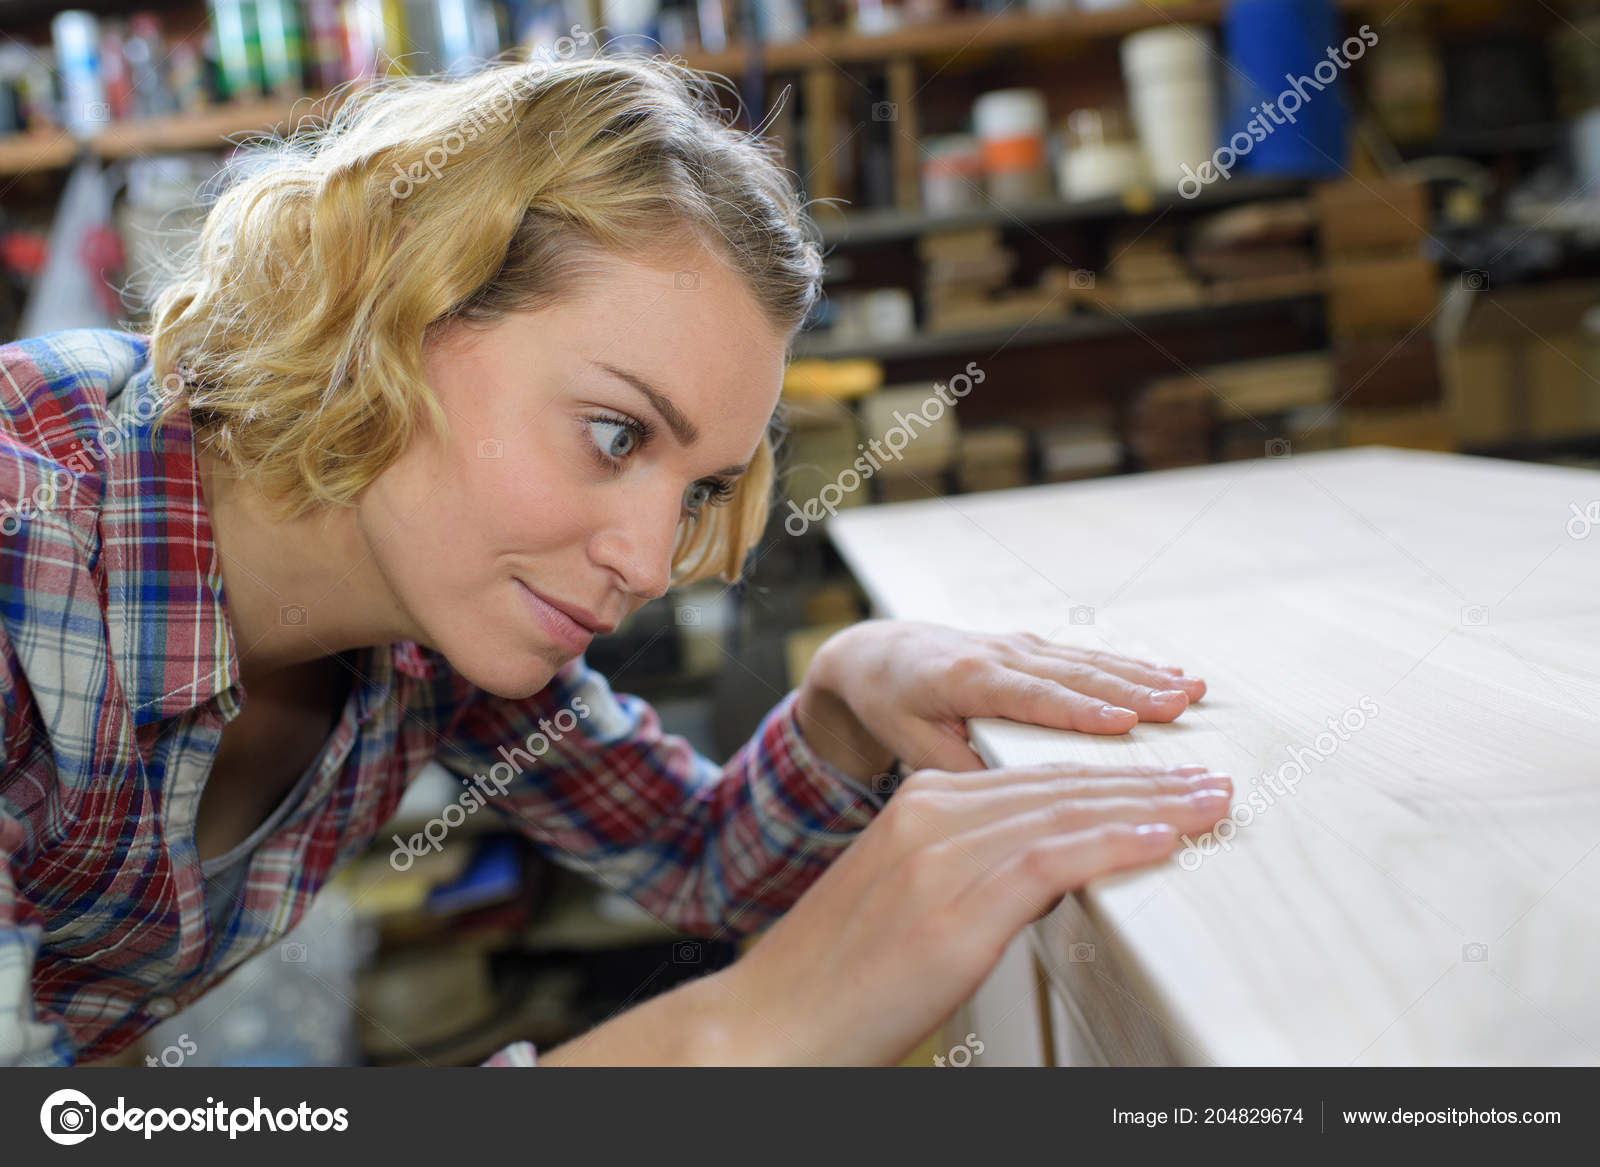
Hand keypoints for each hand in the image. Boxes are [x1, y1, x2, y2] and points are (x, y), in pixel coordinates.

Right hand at [716, 759, 1233, 1064]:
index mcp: (917, 804)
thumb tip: (1048, 874)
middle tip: (1208, 784)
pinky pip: (1055, 858)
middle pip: (1061, 788)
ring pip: (1069, 814)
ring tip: (1207, 806)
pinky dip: (1116, 844)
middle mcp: (931, 814)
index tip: (1164, 782)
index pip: (1036, 781)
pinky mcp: (956, 904)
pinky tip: (1161, 841)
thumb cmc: (837, 978)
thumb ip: (968, 869)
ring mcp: (942, 854)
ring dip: (1152, 809)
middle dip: (1145, 785)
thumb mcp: (906, 896)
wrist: (777, 1021)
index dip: (1109, 779)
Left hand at [798, 620, 1207, 774]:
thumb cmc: (893, 703)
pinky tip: (1169, 675)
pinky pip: (1087, 658)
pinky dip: (1131, 666)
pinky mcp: (1033, 649)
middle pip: (1075, 675)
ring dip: (1143, 676)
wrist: (880, 654)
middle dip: (1133, 690)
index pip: (1033, 696)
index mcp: (968, 679)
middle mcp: (1001, 654)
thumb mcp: (910, 742)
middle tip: (1182, 706)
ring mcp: (1020, 647)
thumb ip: (959, 768)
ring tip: (1191, 691)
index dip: (1080, 710)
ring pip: (1089, 663)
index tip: (1126, 722)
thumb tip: (1011, 800)